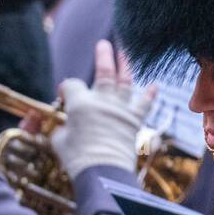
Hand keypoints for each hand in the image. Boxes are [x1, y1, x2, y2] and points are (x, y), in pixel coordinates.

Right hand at [51, 40, 155, 178]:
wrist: (102, 170)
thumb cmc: (76, 157)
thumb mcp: (59, 140)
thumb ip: (63, 128)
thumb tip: (66, 126)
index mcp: (79, 102)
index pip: (71, 85)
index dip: (65, 88)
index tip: (63, 95)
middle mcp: (101, 100)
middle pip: (103, 72)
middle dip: (103, 55)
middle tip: (103, 44)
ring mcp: (119, 109)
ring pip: (124, 81)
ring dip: (125, 65)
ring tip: (125, 53)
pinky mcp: (134, 121)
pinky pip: (144, 104)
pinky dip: (150, 94)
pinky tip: (154, 85)